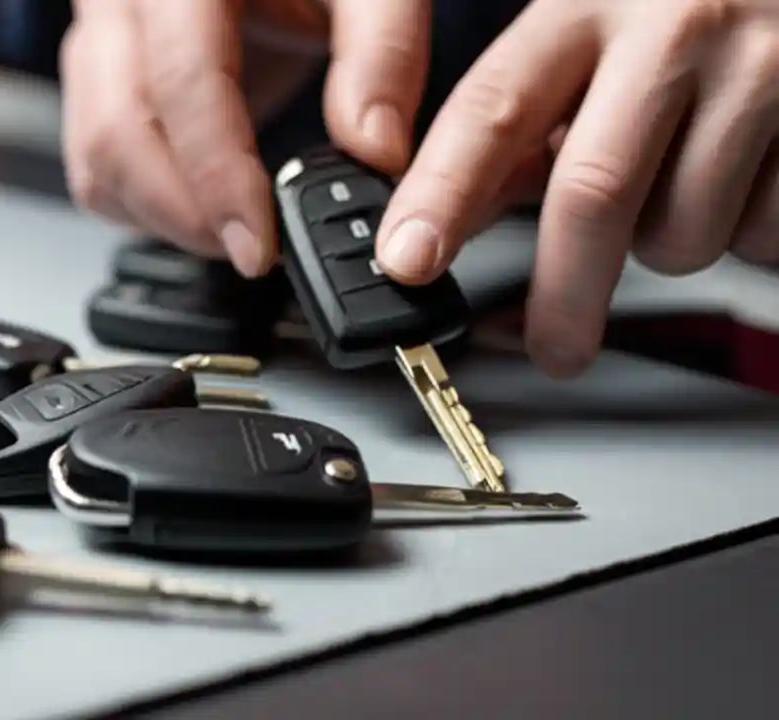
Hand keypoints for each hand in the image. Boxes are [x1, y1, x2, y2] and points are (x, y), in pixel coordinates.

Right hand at [59, 1, 431, 276]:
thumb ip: (381, 51)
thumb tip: (375, 149)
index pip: (181, 84)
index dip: (217, 175)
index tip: (259, 245)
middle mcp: (120, 2)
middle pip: (117, 134)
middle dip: (185, 216)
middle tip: (254, 252)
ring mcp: (96, 40)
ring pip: (96, 158)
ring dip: (162, 216)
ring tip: (236, 229)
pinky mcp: (95, 73)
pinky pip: (94, 159)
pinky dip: (144, 201)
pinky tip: (202, 202)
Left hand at [375, 0, 778, 377]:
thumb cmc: (695, 1)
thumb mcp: (597, 22)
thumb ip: (533, 110)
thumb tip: (456, 209)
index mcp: (588, 0)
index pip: (493, 111)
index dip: (442, 195)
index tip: (408, 259)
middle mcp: (674, 26)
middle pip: (589, 195)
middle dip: (561, 294)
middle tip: (553, 347)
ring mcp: (762, 71)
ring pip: (682, 233)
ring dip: (668, 245)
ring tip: (686, 183)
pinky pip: (764, 235)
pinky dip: (747, 233)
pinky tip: (750, 175)